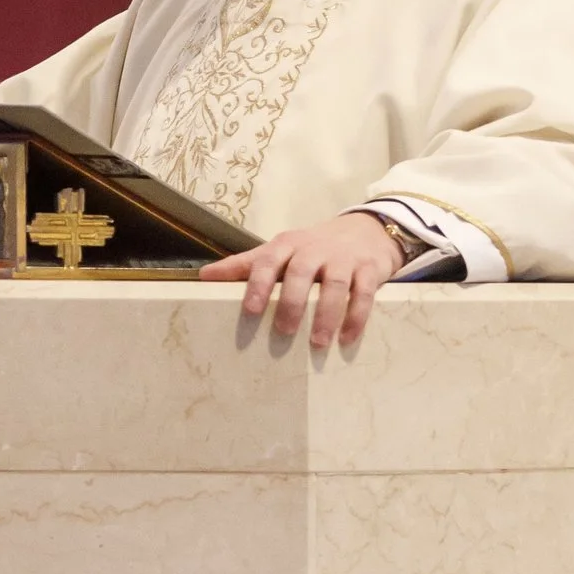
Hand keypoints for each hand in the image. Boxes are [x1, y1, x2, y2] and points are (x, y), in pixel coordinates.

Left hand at [200, 211, 403, 352]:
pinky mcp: (369, 270)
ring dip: (327, 314)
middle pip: (301, 272)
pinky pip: (364, 293)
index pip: (269, 260)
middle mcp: (315, 249)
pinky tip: (347, 338)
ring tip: (318, 343)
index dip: (258, 284)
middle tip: (284, 331)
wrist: (365, 231)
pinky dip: (356, 316)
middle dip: (292, 302)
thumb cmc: (312, 248)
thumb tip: (204, 276)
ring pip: (336, 284)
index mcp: (288, 245)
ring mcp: (344, 259)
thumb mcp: (279, 251)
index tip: (249, 310)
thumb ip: (245, 265)